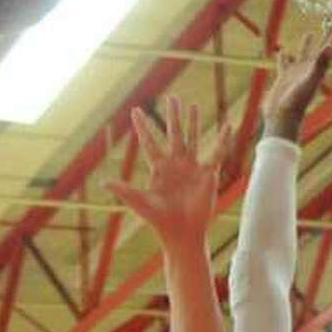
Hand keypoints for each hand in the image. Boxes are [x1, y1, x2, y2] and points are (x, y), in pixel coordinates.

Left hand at [108, 99, 230, 248]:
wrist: (182, 233)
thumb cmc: (160, 221)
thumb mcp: (140, 202)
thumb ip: (124, 190)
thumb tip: (103, 183)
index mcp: (159, 169)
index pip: (149, 142)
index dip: (142, 127)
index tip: (135, 110)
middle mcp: (175, 165)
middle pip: (173, 134)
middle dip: (173, 116)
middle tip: (172, 98)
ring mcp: (192, 168)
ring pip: (192, 139)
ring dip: (192, 123)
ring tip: (192, 105)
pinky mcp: (207, 175)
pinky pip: (216, 154)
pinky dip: (222, 140)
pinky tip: (227, 126)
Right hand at [262, 30, 331, 139]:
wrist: (282, 118)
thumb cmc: (297, 102)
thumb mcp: (309, 80)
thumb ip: (319, 64)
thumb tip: (329, 47)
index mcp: (317, 70)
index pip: (328, 49)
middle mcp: (308, 71)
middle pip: (319, 50)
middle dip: (325, 37)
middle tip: (330, 24)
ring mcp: (296, 74)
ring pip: (302, 54)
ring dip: (306, 45)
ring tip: (309, 33)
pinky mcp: (284, 78)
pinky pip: (285, 63)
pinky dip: (284, 56)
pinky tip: (283, 51)